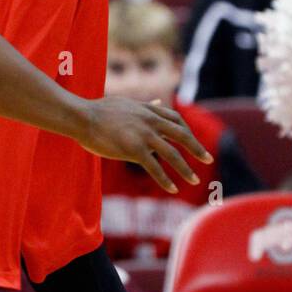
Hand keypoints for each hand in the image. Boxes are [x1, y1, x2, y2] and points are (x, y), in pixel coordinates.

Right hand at [75, 96, 211, 193]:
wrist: (83, 117)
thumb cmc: (100, 111)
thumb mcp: (127, 104)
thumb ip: (146, 106)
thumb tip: (159, 102)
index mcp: (148, 110)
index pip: (175, 119)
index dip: (187, 131)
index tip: (193, 143)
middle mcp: (150, 121)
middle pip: (181, 135)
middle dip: (196, 148)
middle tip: (208, 159)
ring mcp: (143, 135)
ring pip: (172, 153)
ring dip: (185, 168)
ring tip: (195, 179)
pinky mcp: (133, 149)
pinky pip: (154, 167)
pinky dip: (165, 180)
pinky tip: (172, 189)